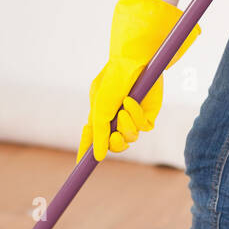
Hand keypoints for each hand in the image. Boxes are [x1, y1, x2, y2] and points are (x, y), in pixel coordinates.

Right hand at [76, 0, 199, 163]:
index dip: (86, 151)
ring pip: (129, 138)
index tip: (81, 165)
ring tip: (123, 109)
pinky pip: (143, 128)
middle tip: (113, 135)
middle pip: (113, 145)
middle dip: (113, 143)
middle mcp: (115, 117)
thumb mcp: (99, 108)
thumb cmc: (113, 81)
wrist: (135, 62)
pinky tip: (132, 101)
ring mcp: (132, 116)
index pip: (92, 138)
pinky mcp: (148, 114)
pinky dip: (136, 116)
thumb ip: (97, 133)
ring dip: (125, 126)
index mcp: (99, 114)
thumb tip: (97, 157)